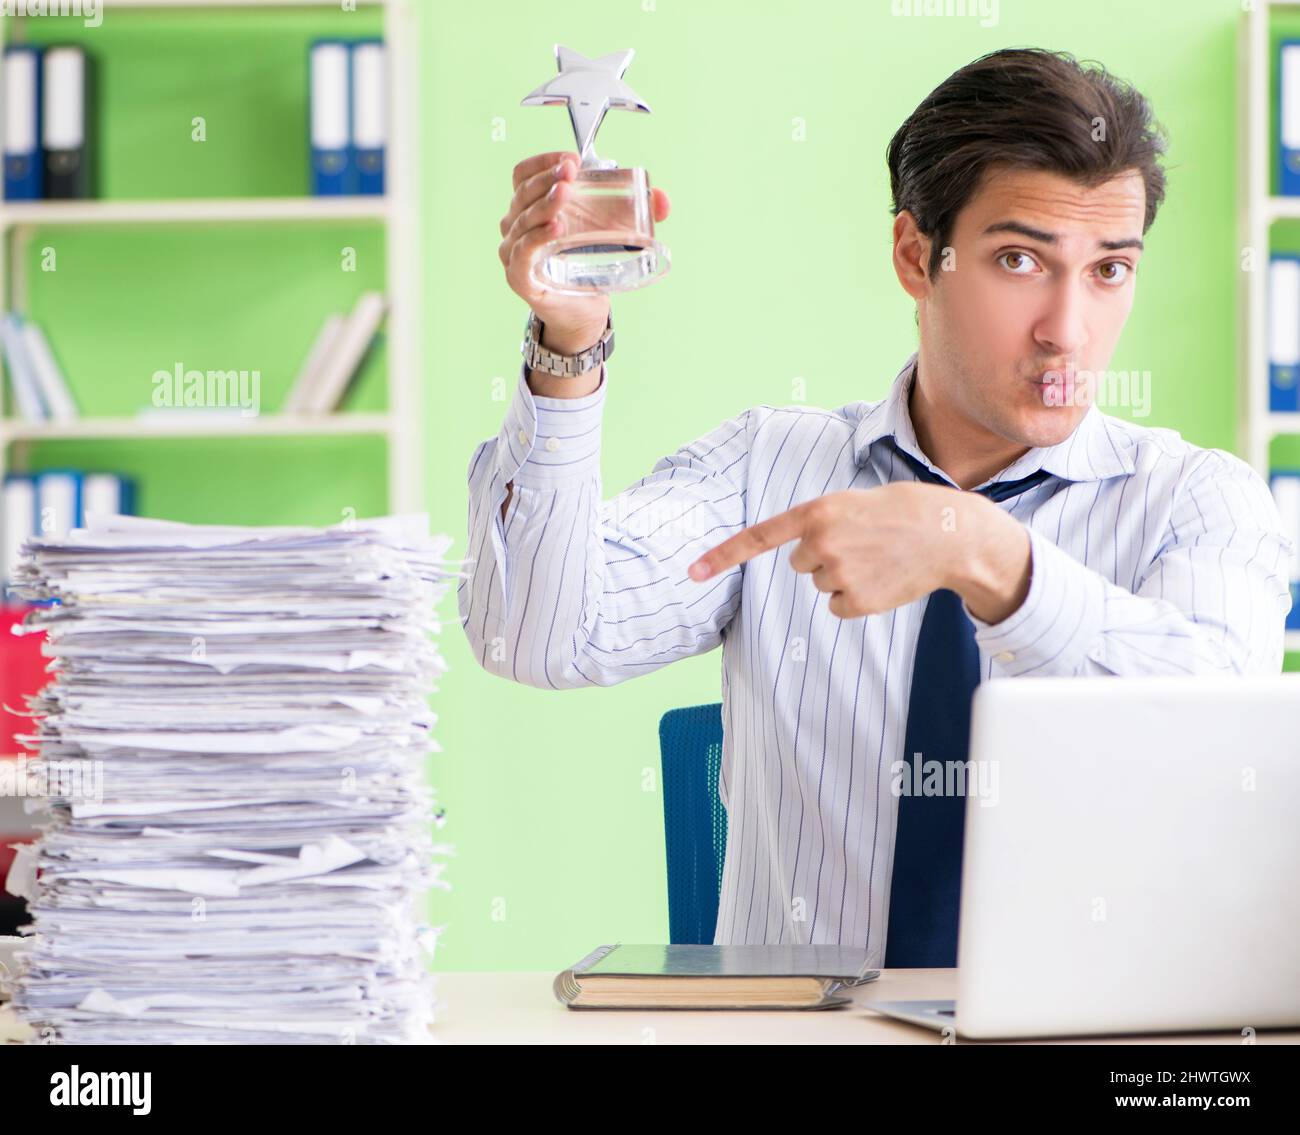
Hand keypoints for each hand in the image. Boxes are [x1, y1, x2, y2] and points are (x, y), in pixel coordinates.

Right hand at [498, 151, 671, 348]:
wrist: (582, 312)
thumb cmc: (586, 266)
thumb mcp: (609, 231)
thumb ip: (636, 213)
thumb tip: (664, 202)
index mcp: (530, 208)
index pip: (523, 174)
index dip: (544, 161)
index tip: (572, 160)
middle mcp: (515, 226)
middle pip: (524, 192)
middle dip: (548, 178)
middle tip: (571, 173)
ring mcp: (514, 252)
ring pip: (522, 219)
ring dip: (544, 204)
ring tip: (566, 194)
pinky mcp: (520, 277)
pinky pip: (522, 251)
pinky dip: (537, 237)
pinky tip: (556, 228)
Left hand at [685, 484, 1031, 621]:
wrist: (951, 535)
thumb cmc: (904, 512)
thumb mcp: (856, 501)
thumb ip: (821, 521)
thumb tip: (800, 556)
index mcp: (818, 511)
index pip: (760, 536)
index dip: (723, 555)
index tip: (692, 572)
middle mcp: (821, 543)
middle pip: (800, 563)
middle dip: (824, 555)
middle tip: (863, 543)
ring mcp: (838, 574)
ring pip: (820, 584)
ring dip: (844, 575)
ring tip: (879, 558)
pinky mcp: (855, 602)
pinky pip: (837, 606)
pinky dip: (856, 599)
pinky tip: (883, 580)